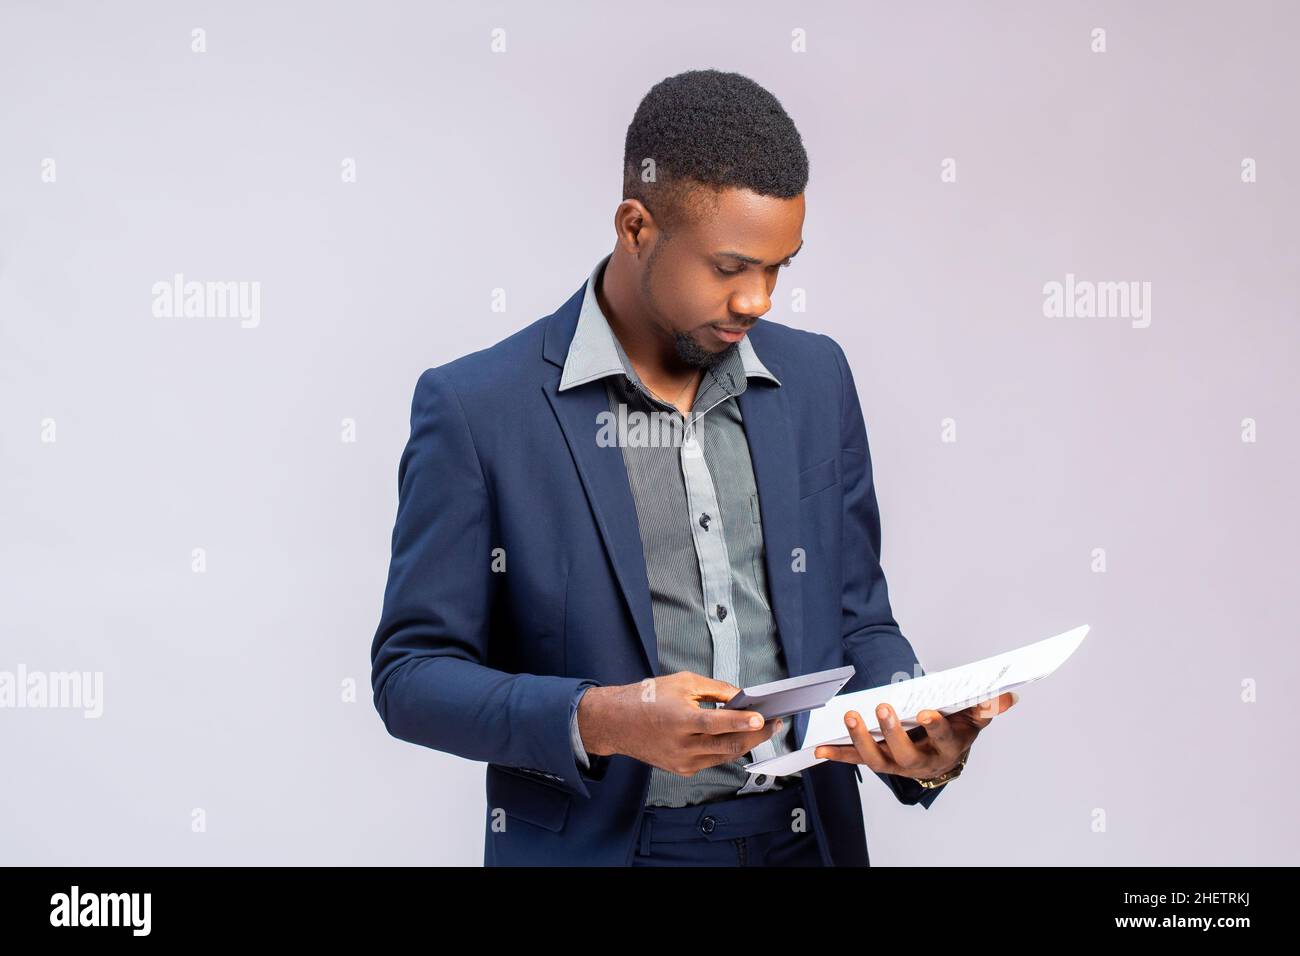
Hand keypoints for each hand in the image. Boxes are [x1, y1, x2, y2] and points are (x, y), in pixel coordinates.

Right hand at [578, 671, 782, 776]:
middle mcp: (682, 745)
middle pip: (728, 745)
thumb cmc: (648, 698)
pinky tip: (735, 737)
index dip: (742, 722)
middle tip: (773, 724)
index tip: (762, 718)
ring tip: (760, 730)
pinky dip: (726, 749)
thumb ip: (715, 689)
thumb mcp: (682, 682)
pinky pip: (712, 760)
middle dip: (755, 736)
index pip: (717, 723)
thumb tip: (741, 697)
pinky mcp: (682, 769)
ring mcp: (683, 761)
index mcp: (680, 720)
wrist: (618, 722)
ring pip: (724, 756)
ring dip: (745, 743)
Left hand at [813, 691, 1018, 780]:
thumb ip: (987, 706)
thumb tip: (1004, 696)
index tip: (925, 712)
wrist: (942, 755)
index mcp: (947, 748)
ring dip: (861, 739)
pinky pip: (855, 759)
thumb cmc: (957, 730)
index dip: (934, 727)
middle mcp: (921, 762)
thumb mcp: (975, 717)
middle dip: (893, 732)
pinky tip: (820, 748)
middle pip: (905, 754)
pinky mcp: (878, 760)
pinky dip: (838, 754)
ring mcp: (896, 764)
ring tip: (851, 717)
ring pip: (877, 759)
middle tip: (882, 709)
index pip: (943, 739)